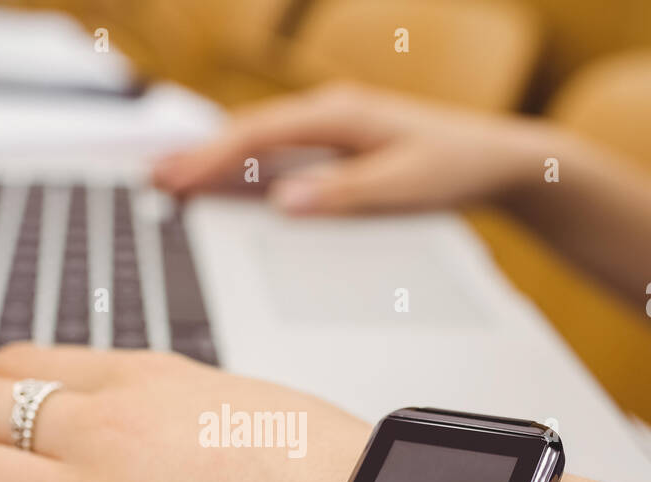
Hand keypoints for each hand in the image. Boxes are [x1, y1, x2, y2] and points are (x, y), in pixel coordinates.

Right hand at [152, 82, 558, 214]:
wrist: (499, 159)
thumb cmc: (457, 167)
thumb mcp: (402, 187)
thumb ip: (341, 194)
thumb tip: (283, 202)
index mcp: (340, 115)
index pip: (260, 136)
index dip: (212, 159)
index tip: (174, 178)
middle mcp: (331, 111)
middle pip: (250, 132)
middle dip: (199, 154)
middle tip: (151, 178)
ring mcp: (334, 125)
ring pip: (262, 139)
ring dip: (218, 157)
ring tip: (172, 177)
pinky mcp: (340, 142)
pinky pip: (281, 149)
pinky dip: (247, 162)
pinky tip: (226, 177)